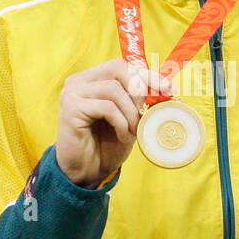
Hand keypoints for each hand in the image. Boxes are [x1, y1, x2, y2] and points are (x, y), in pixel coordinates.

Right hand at [55, 60, 172, 187]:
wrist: (85, 172)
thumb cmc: (106, 145)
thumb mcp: (128, 118)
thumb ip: (139, 100)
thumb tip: (165, 85)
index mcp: (91, 79)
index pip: (122, 65)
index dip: (146, 75)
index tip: (167, 88)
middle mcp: (79, 82)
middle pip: (117, 69)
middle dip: (139, 91)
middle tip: (146, 113)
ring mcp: (72, 93)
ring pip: (113, 89)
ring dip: (130, 112)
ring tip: (132, 131)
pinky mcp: (70, 108)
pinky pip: (106, 107)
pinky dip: (120, 122)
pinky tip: (122, 136)